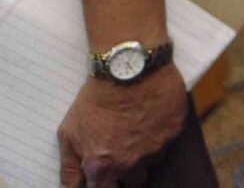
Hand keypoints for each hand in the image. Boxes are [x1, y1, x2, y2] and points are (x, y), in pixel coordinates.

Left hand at [57, 65, 186, 187]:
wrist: (129, 67)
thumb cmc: (95, 98)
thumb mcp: (69, 132)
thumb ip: (69, 167)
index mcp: (102, 166)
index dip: (103, 182)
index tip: (103, 172)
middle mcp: (130, 163)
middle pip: (132, 182)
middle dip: (125, 171)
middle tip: (120, 149)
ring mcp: (155, 148)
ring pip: (151, 163)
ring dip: (144, 153)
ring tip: (136, 130)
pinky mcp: (174, 131)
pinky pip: (167, 142)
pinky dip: (159, 134)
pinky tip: (150, 117)